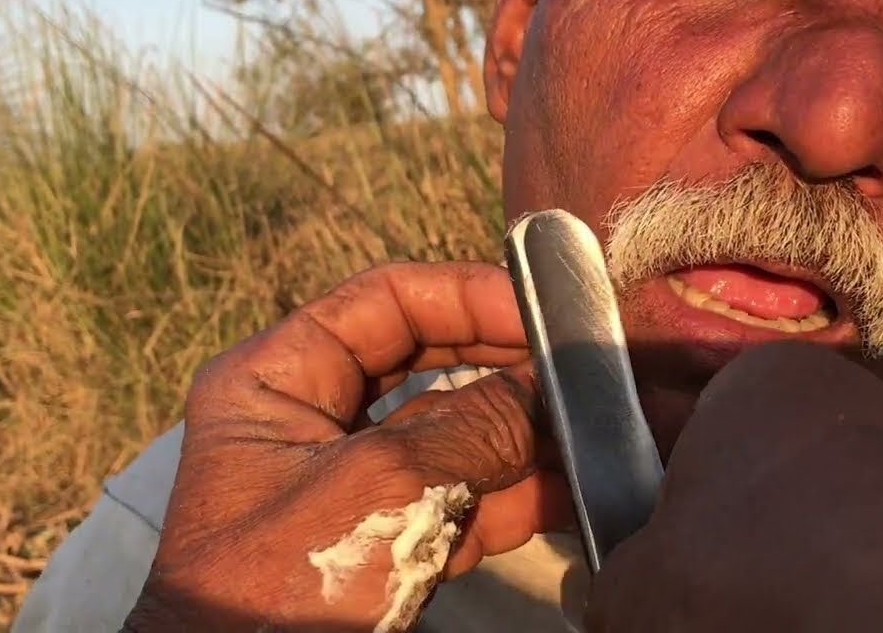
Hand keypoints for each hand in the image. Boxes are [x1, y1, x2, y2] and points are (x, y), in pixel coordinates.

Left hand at [121, 262, 570, 631]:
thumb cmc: (282, 586)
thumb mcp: (379, 489)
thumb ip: (470, 428)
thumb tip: (545, 389)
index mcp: (278, 381)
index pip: (383, 302)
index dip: (467, 296)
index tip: (543, 309)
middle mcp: (317, 421)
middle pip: (432, 363)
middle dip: (510, 365)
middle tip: (585, 364)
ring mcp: (359, 485)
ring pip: (459, 436)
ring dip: (529, 434)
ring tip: (604, 426)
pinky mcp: (393, 543)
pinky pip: (467, 500)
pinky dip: (523, 495)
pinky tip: (583, 489)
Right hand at [585, 341, 882, 632]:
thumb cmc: (764, 591)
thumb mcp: (645, 594)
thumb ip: (623, 579)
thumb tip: (623, 592)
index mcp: (773, 384)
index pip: (704, 421)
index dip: (682, 493)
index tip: (684, 554)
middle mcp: (878, 397)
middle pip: (801, 466)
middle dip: (777, 528)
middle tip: (753, 598)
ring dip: (858, 560)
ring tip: (834, 621)